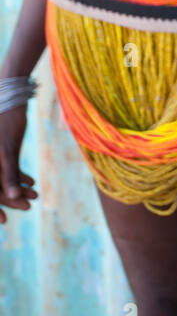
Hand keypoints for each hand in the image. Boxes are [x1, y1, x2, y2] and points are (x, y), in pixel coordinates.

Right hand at [0, 107, 37, 225]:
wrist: (10, 93)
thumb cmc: (7, 119)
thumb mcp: (8, 149)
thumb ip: (9, 174)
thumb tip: (13, 197)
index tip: (4, 222)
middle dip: (10, 199)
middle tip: (30, 206)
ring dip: (16, 188)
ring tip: (36, 194)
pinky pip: (2, 169)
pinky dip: (15, 175)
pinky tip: (31, 181)